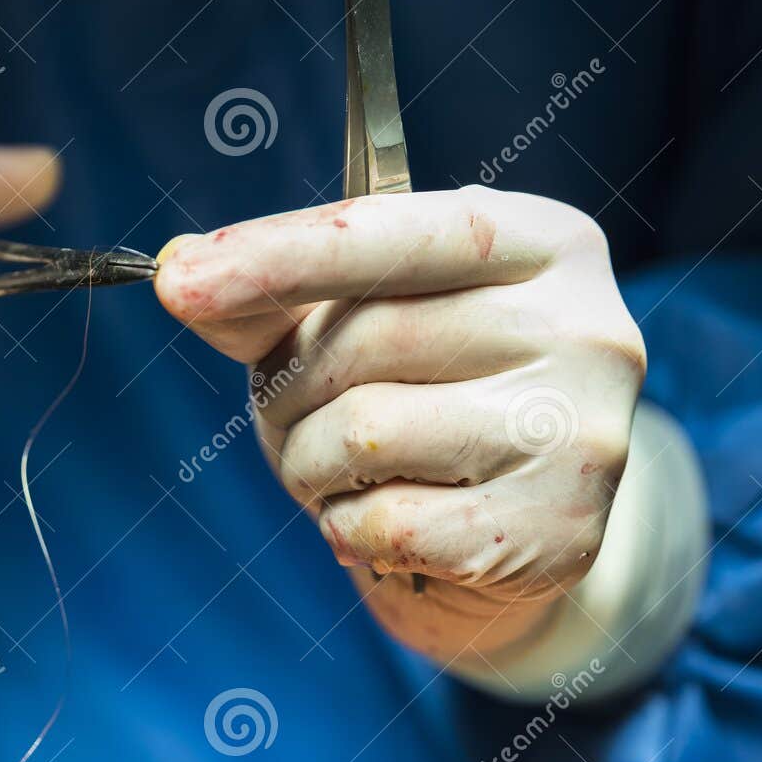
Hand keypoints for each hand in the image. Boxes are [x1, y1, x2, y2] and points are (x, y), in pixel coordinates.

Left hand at [155, 186, 645, 658]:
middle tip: (297, 413)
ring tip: (347, 471)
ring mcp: (584, 430)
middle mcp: (585, 324)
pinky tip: (387, 518)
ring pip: (363, 432)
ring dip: (311, 463)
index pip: (392, 230)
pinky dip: (350, 526)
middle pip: (363, 337)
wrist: (510, 531)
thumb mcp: (354, 321)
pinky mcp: (560, 530)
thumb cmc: (424, 397)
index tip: (176, 280)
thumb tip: (181, 276)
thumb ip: (271, 298)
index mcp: (543, 241)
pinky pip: (384, 521)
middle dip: (289, 386)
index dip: (276, 255)